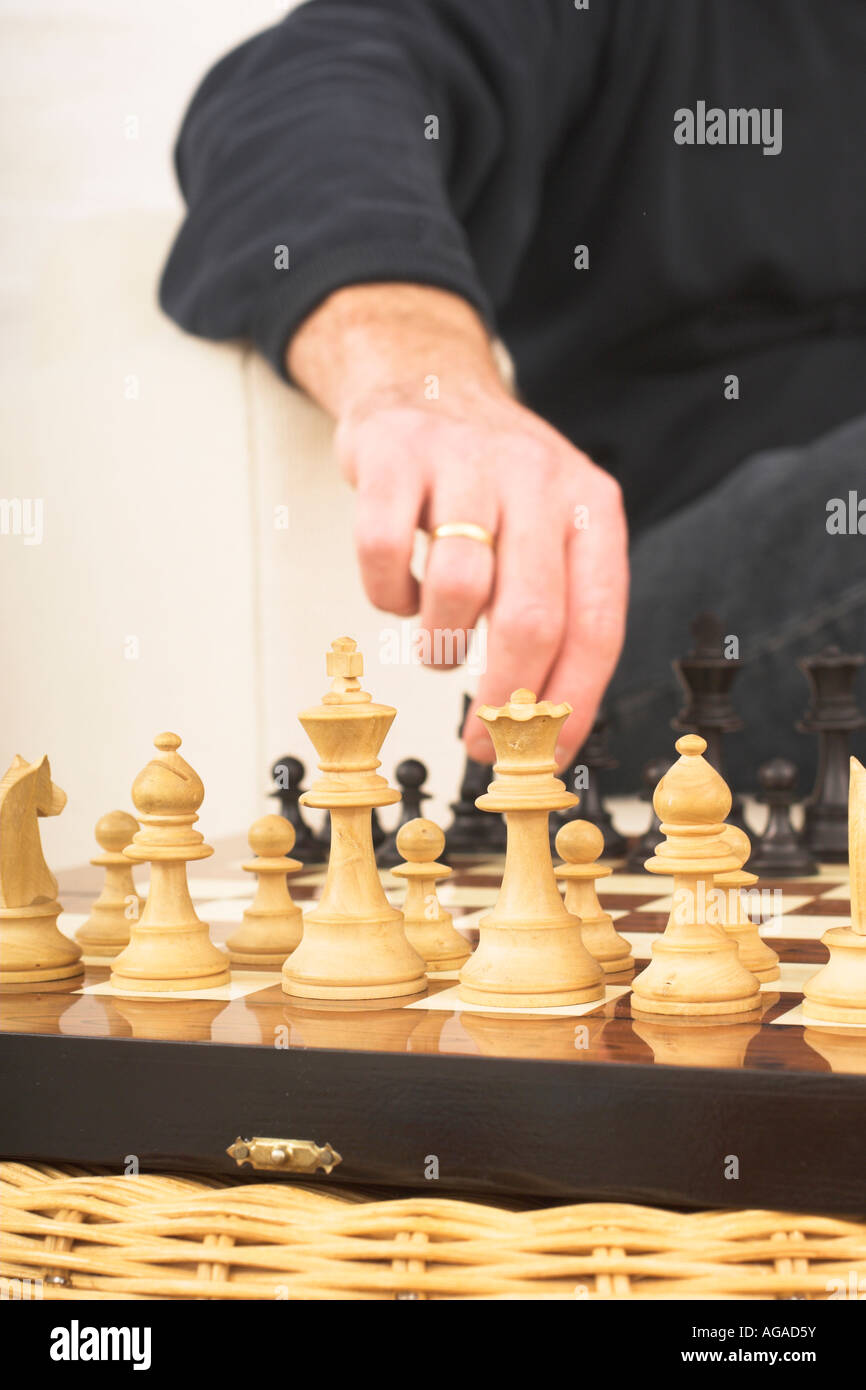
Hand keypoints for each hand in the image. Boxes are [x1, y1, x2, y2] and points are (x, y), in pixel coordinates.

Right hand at [288, 283, 628, 764]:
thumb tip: (547, 724)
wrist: (427, 378)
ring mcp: (465, 461)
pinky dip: (389, 595)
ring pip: (460, 588)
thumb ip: (559, 609)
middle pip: (532, 619)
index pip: (597, 625)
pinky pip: (385, 553)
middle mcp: (537, 478)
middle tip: (484, 740)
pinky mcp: (395, 456)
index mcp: (590, 506)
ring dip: (443, 645)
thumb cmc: (492, 479)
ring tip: (440, 647)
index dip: (572, 704)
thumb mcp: (552, 528)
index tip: (547, 755)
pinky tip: (402, 591)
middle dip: (506, 700)